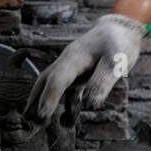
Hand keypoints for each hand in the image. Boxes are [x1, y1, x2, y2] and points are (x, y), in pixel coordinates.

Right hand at [25, 13, 145, 121]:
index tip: (43, 114)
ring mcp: (72, 69)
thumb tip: (91, 105)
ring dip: (45, 102)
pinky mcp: (80, 76)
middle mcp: (68, 63)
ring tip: (36, 122)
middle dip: (37, 100)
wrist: (120, 29)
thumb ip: (103, 81)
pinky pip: (68, 92)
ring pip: (53, 87)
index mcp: (74, 57)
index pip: (57, 78)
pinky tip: (67, 121)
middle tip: (31, 120)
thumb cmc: (119, 43)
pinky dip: (66, 106)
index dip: (49, 96)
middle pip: (46, 81)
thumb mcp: (116, 60)